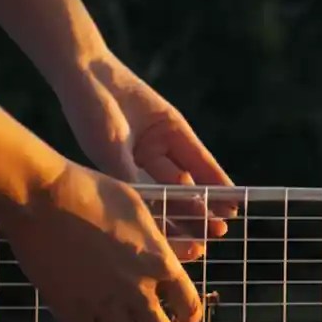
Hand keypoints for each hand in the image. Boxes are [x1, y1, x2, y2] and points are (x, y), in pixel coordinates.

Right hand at [1, 160, 205, 321]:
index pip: (189, 306)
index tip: (184, 319)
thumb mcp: (139, 211)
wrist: (44, 200)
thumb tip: (174, 255)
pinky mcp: (72, 312)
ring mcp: (104, 305)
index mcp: (161, 264)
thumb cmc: (93, 193)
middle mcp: (138, 291)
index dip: (189, 317)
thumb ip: (156, 240)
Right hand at [55, 51, 236, 260]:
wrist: (91, 74)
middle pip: (173, 198)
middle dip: (195, 216)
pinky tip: (230, 192)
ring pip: (189, 180)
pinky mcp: (174, 131)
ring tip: (227, 217)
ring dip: (210, 198)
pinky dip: (214, 174)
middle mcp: (141, 169)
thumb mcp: (111, 153)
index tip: (189, 247)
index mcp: (121, 182)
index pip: (152, 211)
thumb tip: (149, 215)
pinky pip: (199, 157)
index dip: (172, 230)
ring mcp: (158, 150)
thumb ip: (132, 180)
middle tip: (216, 234)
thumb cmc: (91, 118)